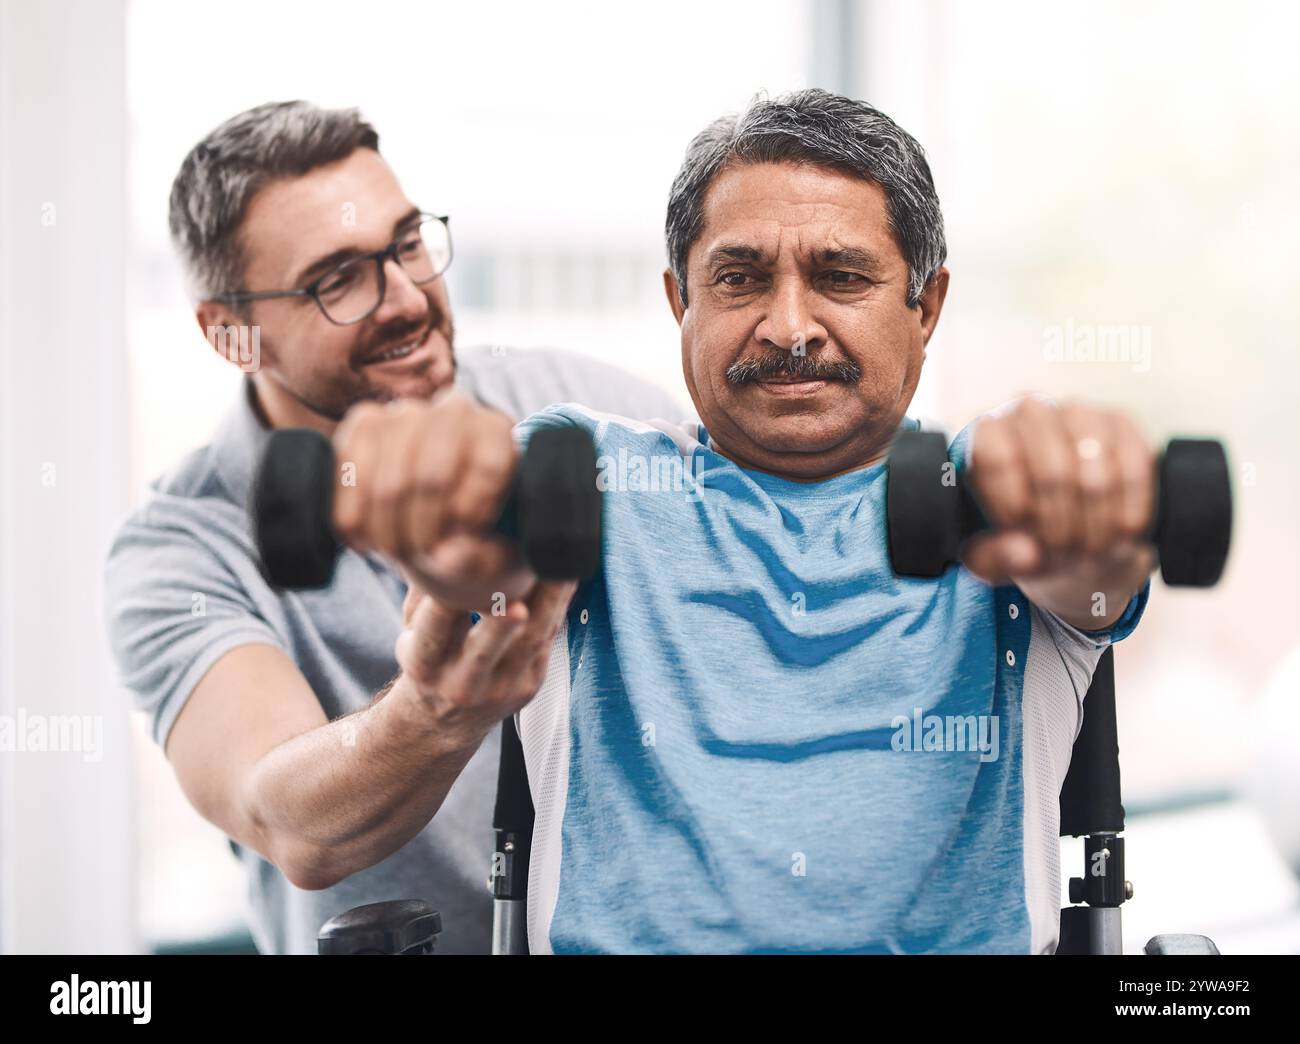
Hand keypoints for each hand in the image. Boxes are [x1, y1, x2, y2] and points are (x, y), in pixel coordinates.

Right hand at [331, 391, 530, 610]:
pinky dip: (354, 520)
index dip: (472, 515)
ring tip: (398, 553)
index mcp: (500, 435)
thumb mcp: (494, 563)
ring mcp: (406, 413)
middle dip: (424, 533)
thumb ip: (480, 561)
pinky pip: (349, 476)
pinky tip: (367, 540)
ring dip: (389, 534)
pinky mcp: (365, 423)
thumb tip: (451, 556)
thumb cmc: (477, 544)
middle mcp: (456, 411)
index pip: (488, 468)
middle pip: (433, 477)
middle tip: (424, 556)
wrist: (437, 531)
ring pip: (388, 484)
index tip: (465, 541)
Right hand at [394, 574, 576, 737]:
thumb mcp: (411, 630)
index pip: (433, 634)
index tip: (458, 575)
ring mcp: (501, 688)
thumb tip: (442, 540)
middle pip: (485, 650)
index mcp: (424, 665)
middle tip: (518, 585)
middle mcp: (462, 683)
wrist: (445, 718)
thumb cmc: (430, 657)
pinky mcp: (530, 686)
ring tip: (559, 566)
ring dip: (547, 603)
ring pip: (529, 643)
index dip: (444, 608)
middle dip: (502, 621)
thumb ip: (425, 591)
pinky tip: (565, 577)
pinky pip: (547, 641)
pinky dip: (557, 607)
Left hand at [961, 397, 1157, 601]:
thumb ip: (994, 559)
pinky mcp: (1120, 422)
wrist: (1066, 520)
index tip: (1026, 540)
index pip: (997, 458)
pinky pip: (1134, 471)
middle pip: (1052, 472)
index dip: (1015, 507)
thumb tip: (1025, 555)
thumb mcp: (991, 557)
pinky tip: (1120, 536)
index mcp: (984, 434)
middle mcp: (1028, 410)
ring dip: (1096, 526)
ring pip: (1096, 476)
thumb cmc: (1018, 534)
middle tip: (1063, 556)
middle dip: (1060, 528)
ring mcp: (1077, 412)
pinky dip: (1128, 514)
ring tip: (1090, 552)